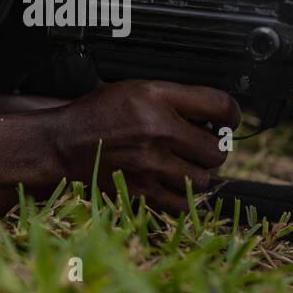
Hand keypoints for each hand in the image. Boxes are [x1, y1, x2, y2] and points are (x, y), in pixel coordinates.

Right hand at [54, 80, 240, 212]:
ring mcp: (151, 164)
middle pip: (217, 149)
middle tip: (199, 145)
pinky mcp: (143, 192)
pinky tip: (171, 183)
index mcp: (156, 97)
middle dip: (212, 148)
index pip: (220, 105)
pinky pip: (182, 203)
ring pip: (203, 179)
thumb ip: (175, 98)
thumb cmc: (97, 115)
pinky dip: (181, 196)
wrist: (61, 146)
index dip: (231, 114)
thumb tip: (215, 115)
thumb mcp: (135, 89)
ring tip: (180, 165)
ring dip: (196, 173)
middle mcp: (158, 129)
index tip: (226, 120)